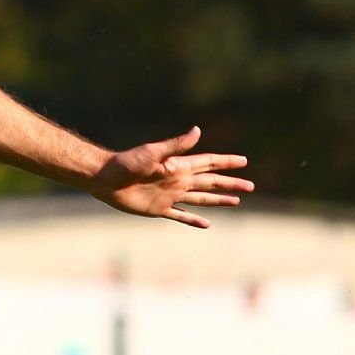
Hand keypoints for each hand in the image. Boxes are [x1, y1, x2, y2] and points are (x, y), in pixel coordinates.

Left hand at [89, 126, 252, 228]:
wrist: (104, 179)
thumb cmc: (126, 163)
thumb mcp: (153, 152)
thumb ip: (176, 145)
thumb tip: (198, 130)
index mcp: (178, 166)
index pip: (208, 163)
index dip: (226, 162)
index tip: (244, 161)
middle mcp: (177, 180)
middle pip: (210, 182)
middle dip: (230, 183)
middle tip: (250, 185)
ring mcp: (170, 195)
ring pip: (201, 198)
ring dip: (219, 200)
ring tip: (236, 202)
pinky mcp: (159, 209)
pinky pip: (181, 216)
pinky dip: (194, 220)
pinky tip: (207, 224)